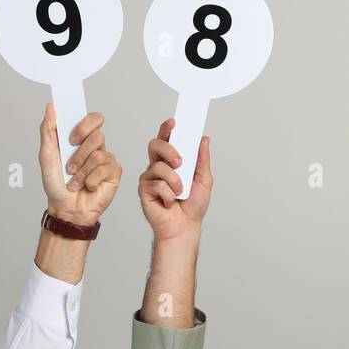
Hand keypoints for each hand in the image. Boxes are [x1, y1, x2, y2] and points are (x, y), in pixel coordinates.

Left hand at [39, 103, 121, 226]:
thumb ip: (48, 130)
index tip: (71, 138)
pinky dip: (90, 180)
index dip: (85, 124)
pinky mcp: (114, 173)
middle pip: (98, 136)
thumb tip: (51, 107)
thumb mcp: (47, 155)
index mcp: (82, 138)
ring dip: (81, 172)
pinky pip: (105, 169)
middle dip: (80, 153)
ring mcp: (106, 159)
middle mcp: (97, 146)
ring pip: (99, 155)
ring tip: (74, 182)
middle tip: (70, 165)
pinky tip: (87, 186)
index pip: (93, 119)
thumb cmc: (56, 182)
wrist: (65, 208)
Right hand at [137, 118, 212, 243]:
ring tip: (180, 192)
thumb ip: (202, 159)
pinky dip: (169, 195)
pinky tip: (170, 202)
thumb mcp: (204, 179)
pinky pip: (157, 184)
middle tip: (180, 162)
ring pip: (159, 167)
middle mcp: (158, 166)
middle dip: (169, 150)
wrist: (184, 227)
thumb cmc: (193, 205)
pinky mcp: (143, 190)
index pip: (167, 139)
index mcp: (171, 160)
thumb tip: (203, 139)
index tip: (174, 121)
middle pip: (155, 145)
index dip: (167, 129)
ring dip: (175, 181)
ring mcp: (149, 177)